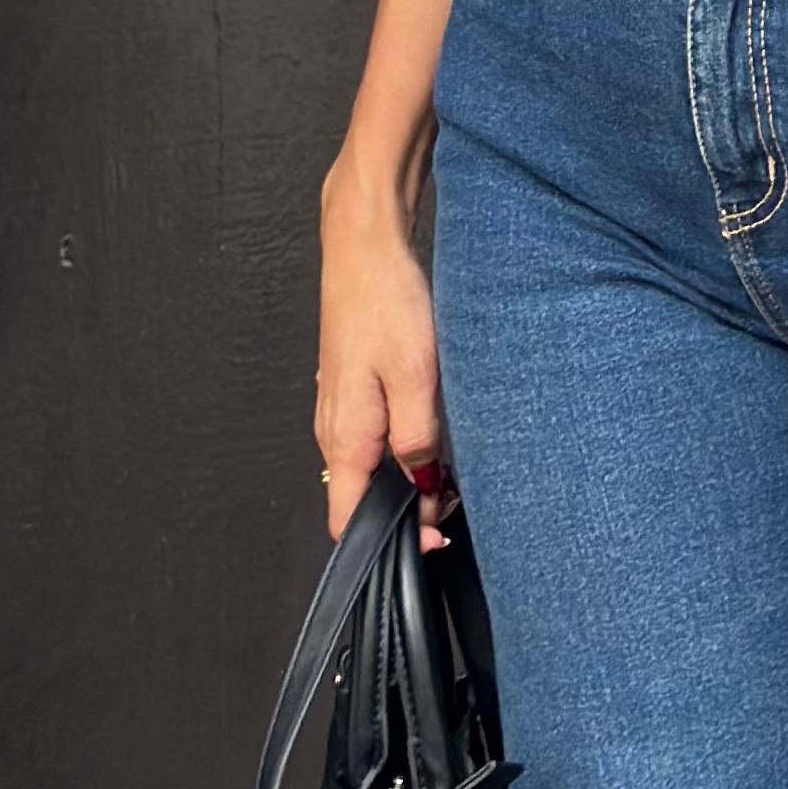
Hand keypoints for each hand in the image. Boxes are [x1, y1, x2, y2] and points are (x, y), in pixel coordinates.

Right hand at [317, 145, 453, 551]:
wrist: (364, 243)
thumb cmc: (385, 302)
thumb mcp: (414, 376)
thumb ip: (418, 442)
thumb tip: (422, 491)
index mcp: (344, 439)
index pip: (348, 525)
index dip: (389, 545)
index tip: (433, 540)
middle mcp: (333, 431)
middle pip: (361, 499)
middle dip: (406, 511)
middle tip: (454, 500)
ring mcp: (339, 407)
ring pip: (370, 466)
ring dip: (406, 477)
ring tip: (448, 466)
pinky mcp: (351, 386)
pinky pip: (372, 435)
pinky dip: (400, 445)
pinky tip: (431, 428)